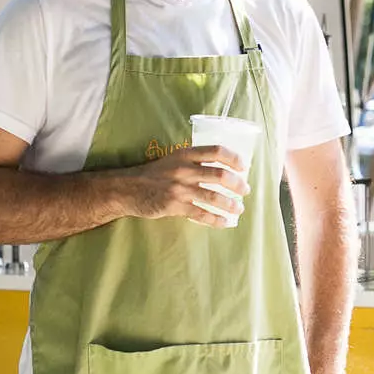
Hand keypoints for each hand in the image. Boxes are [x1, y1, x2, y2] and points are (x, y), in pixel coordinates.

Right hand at [114, 146, 249, 227]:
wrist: (127, 189)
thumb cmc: (153, 175)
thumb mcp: (172, 160)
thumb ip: (193, 162)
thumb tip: (221, 171)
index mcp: (185, 154)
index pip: (216, 151)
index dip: (233, 158)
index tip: (244, 167)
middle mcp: (183, 169)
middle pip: (220, 175)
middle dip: (237, 184)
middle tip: (245, 190)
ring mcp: (179, 188)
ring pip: (213, 196)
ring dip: (230, 204)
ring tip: (239, 209)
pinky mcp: (174, 205)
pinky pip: (201, 213)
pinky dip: (216, 219)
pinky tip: (224, 222)